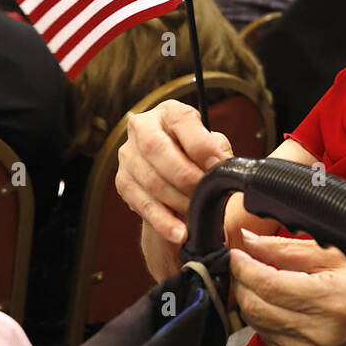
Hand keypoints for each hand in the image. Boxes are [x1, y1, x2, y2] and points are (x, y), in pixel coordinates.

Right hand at [115, 99, 232, 249]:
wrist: (174, 170)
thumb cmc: (198, 154)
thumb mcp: (212, 143)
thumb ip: (218, 149)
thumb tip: (223, 164)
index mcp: (170, 112)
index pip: (182, 122)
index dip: (202, 146)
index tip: (219, 167)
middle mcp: (142, 128)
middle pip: (157, 150)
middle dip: (186, 177)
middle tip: (207, 194)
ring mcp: (128, 155)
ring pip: (150, 180)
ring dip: (177, 202)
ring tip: (197, 214)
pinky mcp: (123, 181)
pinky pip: (142, 204)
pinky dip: (163, 221)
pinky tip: (180, 232)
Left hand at [230, 234, 345, 345]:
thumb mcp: (333, 254)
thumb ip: (287, 248)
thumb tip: (248, 240)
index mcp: (331, 298)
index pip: (271, 286)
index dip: (246, 268)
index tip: (237, 253)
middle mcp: (317, 330)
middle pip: (256, 305)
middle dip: (243, 280)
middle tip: (247, 263)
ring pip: (253, 320)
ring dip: (250, 296)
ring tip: (264, 279)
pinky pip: (261, 333)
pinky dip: (262, 315)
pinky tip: (278, 304)